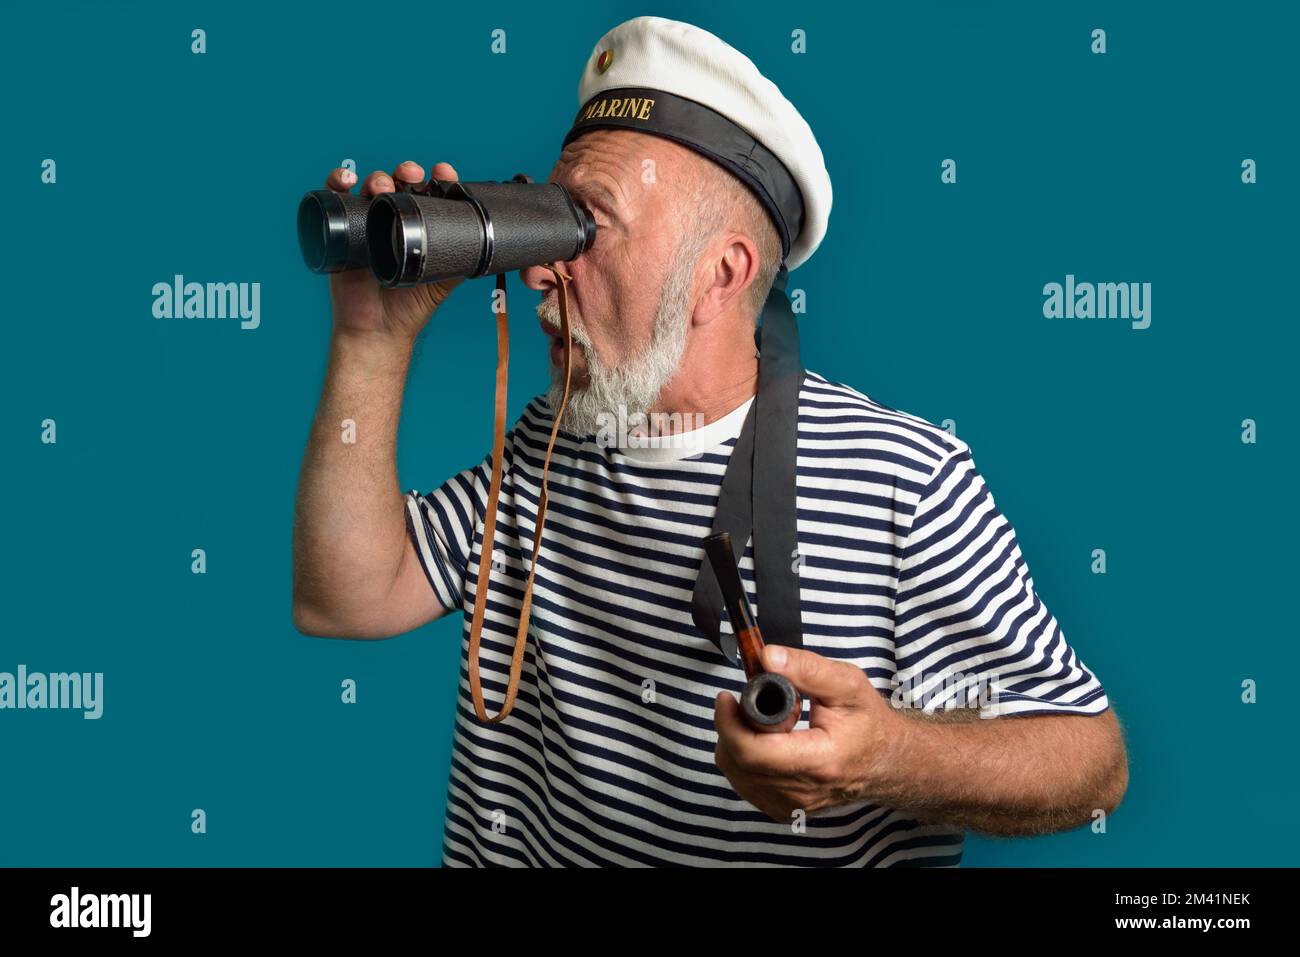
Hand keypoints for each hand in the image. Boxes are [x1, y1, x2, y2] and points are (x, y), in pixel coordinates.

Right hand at [323, 160, 463, 341]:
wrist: (378, 329)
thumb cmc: (410, 305)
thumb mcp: (443, 278)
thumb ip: (462, 258)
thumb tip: (484, 240)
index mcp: (419, 227)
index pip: (428, 193)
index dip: (437, 179)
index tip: (444, 172)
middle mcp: (393, 220)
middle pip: (399, 183)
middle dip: (407, 172)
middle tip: (411, 175)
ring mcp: (367, 222)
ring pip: (371, 186)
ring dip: (378, 177)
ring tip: (382, 185)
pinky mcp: (341, 229)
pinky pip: (335, 198)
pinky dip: (336, 181)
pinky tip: (346, 181)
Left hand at [713, 645, 905, 820]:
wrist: (886, 761)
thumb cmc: (868, 722)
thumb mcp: (846, 684)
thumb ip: (806, 667)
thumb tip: (768, 657)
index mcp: (819, 761)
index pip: (752, 752)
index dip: (729, 723)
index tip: (727, 697)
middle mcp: (803, 792)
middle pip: (738, 761)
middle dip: (733, 727)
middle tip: (752, 704)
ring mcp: (792, 806)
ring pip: (736, 774)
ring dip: (737, 742)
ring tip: (765, 723)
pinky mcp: (784, 810)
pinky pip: (744, 784)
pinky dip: (743, 759)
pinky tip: (764, 742)